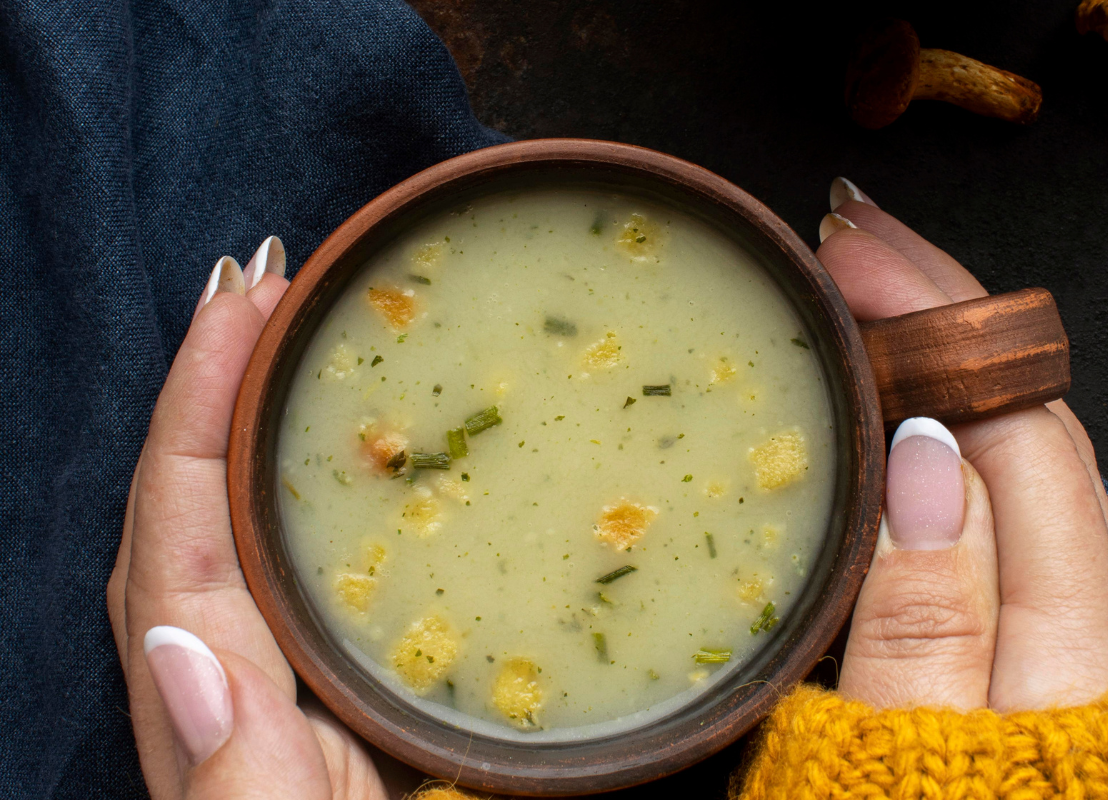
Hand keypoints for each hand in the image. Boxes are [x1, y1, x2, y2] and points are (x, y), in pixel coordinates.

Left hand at [106, 239, 399, 798]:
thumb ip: (233, 768)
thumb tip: (183, 649)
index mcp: (206, 699)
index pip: (177, 515)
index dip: (198, 397)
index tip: (241, 296)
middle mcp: (219, 671)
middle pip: (186, 494)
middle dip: (213, 376)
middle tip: (271, 277)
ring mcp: (269, 673)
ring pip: (237, 519)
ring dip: (255, 416)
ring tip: (303, 332)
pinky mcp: (321, 685)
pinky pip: (296, 562)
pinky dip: (309, 490)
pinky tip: (361, 459)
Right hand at [821, 179, 1107, 710]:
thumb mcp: (908, 753)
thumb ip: (925, 617)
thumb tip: (925, 448)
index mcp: (1064, 637)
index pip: (1018, 429)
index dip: (942, 320)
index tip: (854, 246)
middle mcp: (1074, 615)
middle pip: (1021, 423)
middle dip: (937, 313)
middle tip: (842, 239)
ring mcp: (1041, 627)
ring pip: (994, 459)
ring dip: (924, 362)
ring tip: (848, 297)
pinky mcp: (1001, 646)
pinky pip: (971, 511)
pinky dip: (917, 437)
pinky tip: (865, 414)